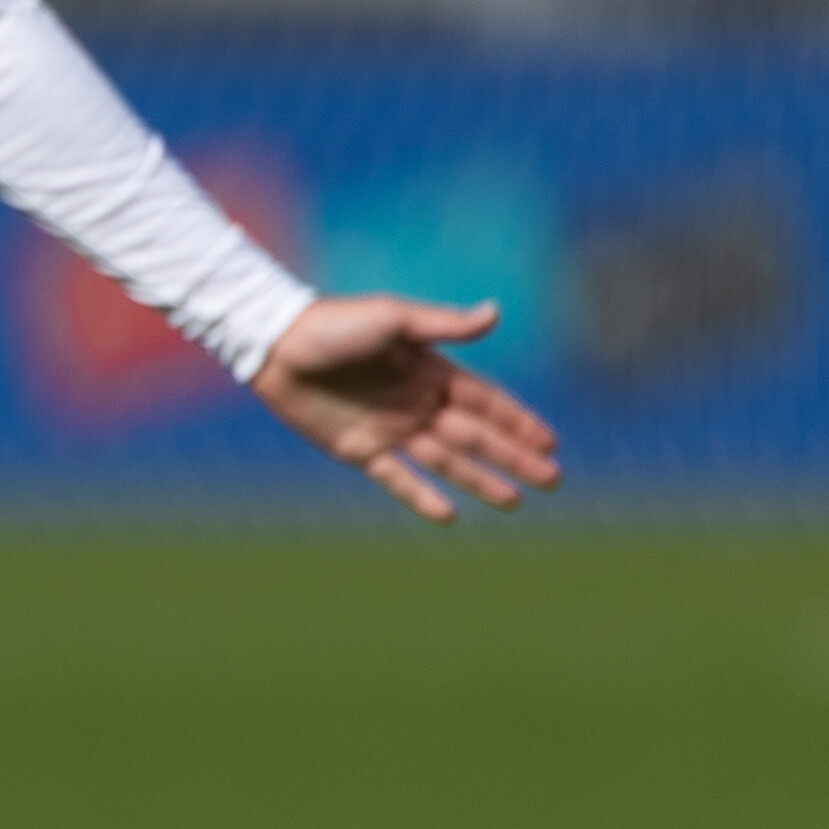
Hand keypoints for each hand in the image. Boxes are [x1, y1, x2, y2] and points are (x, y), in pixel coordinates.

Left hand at [251, 293, 562, 520]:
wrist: (274, 345)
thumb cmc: (334, 324)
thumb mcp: (394, 319)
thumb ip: (444, 325)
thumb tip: (496, 313)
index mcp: (431, 372)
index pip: (487, 402)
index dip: (519, 421)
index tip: (552, 442)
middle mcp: (417, 403)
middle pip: (477, 436)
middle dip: (514, 457)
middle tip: (553, 480)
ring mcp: (390, 429)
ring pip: (447, 461)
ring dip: (482, 480)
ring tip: (515, 502)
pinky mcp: (359, 449)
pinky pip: (398, 478)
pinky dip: (422, 496)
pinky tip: (449, 515)